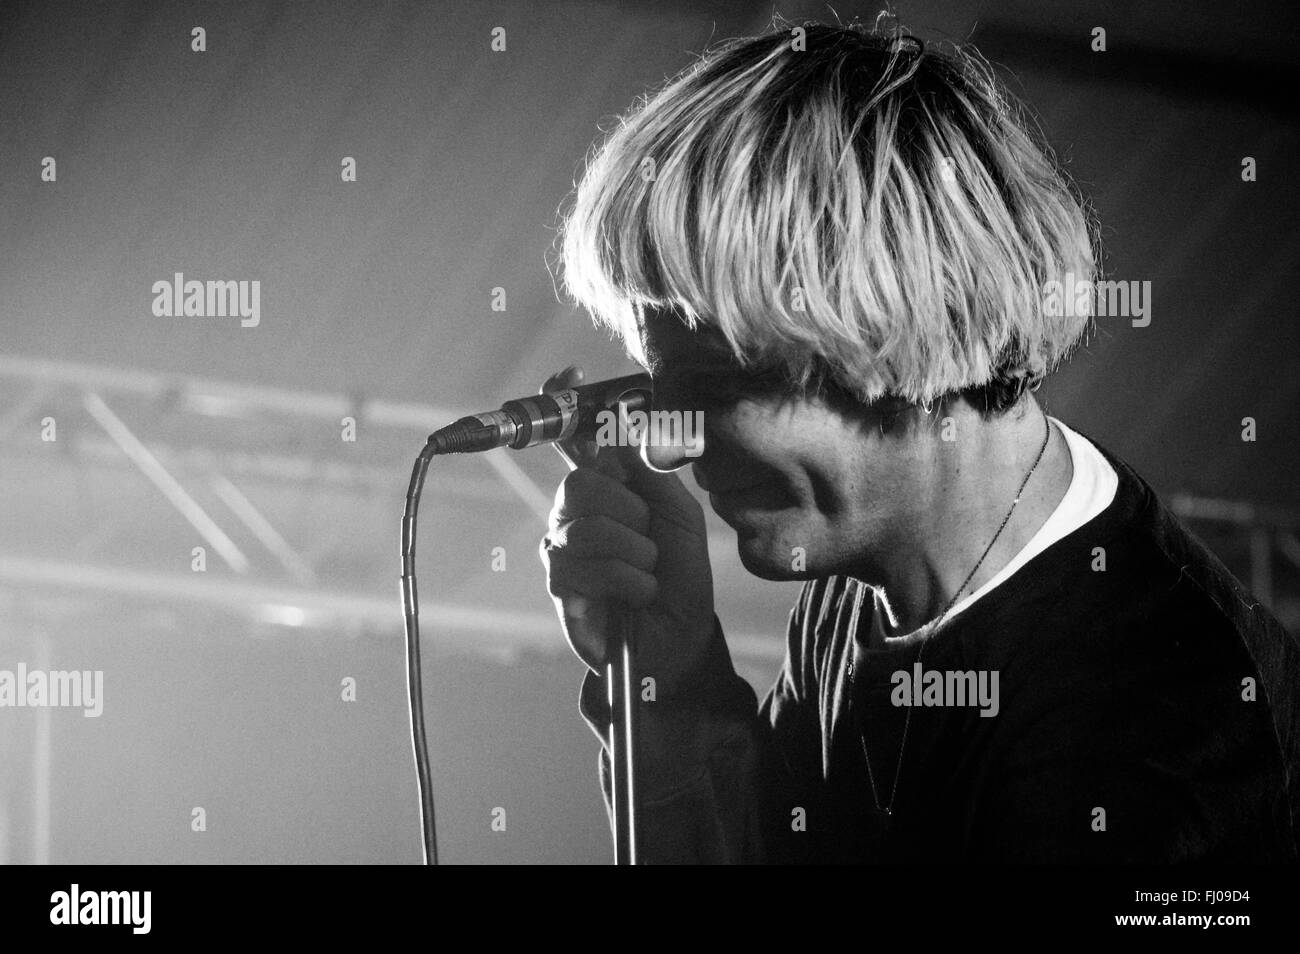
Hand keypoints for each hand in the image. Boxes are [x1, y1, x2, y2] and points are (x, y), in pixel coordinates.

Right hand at [538, 366, 716, 696]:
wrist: (681, 637)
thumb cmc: (681, 577)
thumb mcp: (680, 516)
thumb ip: (651, 473)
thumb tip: (621, 427)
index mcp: (608, 489)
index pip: (576, 441)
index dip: (564, 407)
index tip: (566, 374)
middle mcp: (577, 512)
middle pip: (580, 482)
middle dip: (627, 510)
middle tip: (649, 537)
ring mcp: (563, 547)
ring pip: (584, 525)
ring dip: (633, 551)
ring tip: (648, 573)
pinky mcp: (559, 583)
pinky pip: (579, 563)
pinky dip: (625, 579)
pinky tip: (637, 593)